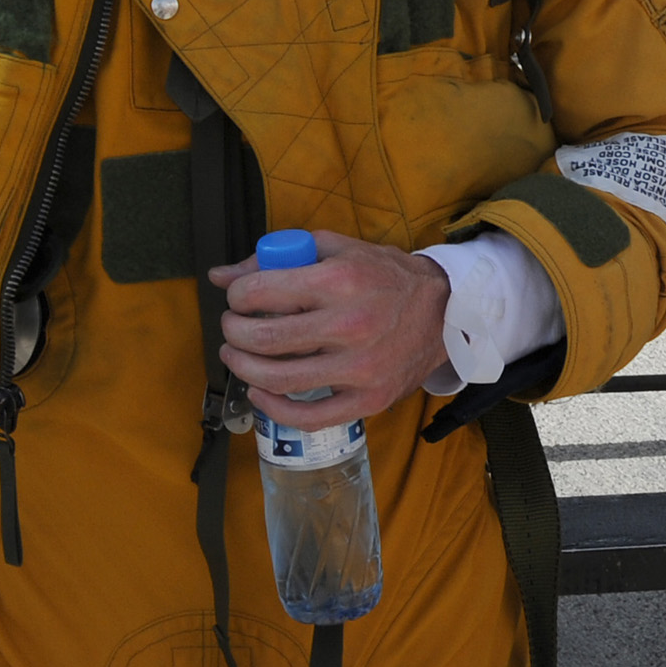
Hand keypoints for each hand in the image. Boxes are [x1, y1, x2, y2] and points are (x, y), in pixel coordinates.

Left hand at [208, 230, 451, 429]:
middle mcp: (349, 324)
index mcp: (340, 280)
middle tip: (232, 327)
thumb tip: (220, 275)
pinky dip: (273, 407)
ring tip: (237, 356)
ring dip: (243, 368)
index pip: (260, 293)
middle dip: (233, 331)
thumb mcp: (339, 250)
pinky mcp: (367, 400)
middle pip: (262, 338)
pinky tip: (260, 390)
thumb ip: (280, 256)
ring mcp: (359, 368)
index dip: (237, 296)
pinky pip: (307, 416)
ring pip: (277, 379)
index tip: (238, 298)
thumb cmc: (387, 277)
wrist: (446, 313)